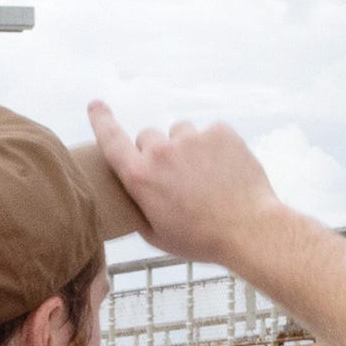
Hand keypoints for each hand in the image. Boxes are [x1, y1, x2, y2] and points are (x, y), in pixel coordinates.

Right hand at [87, 101, 288, 266]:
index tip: (96, 106)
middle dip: (156, 151)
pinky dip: (213, 147)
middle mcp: (162, 151)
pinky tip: (223, 171)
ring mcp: (192, 138)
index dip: (102, 121)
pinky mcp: (219, 131)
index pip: (111, 140)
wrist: (249, 230)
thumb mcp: (157, 235)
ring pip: (180, 132)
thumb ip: (138, 209)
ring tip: (203, 176)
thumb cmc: (202, 239)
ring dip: (186, 148)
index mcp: (141, 177)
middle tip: (175, 177)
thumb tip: (134, 197)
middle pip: (149, 136)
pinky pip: (208, 132)